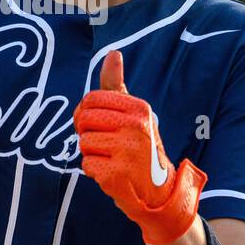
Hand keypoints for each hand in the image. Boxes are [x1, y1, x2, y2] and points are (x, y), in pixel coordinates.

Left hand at [73, 50, 206, 244]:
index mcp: (139, 108)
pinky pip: (86, 164)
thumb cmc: (140, 147)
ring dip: (92, 154)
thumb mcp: (133, 114)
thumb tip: (112, 53)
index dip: (87, 113)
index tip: (101, 125)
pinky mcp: (117, 174)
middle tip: (106, 144)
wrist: (160, 191)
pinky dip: (94, 171)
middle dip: (88, 133)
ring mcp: (127, 151)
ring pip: (84, 143)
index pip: (91, 99)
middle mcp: (136, 126)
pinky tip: (112, 173)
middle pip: (84, 120)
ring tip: (113, 159)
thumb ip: (116, 85)